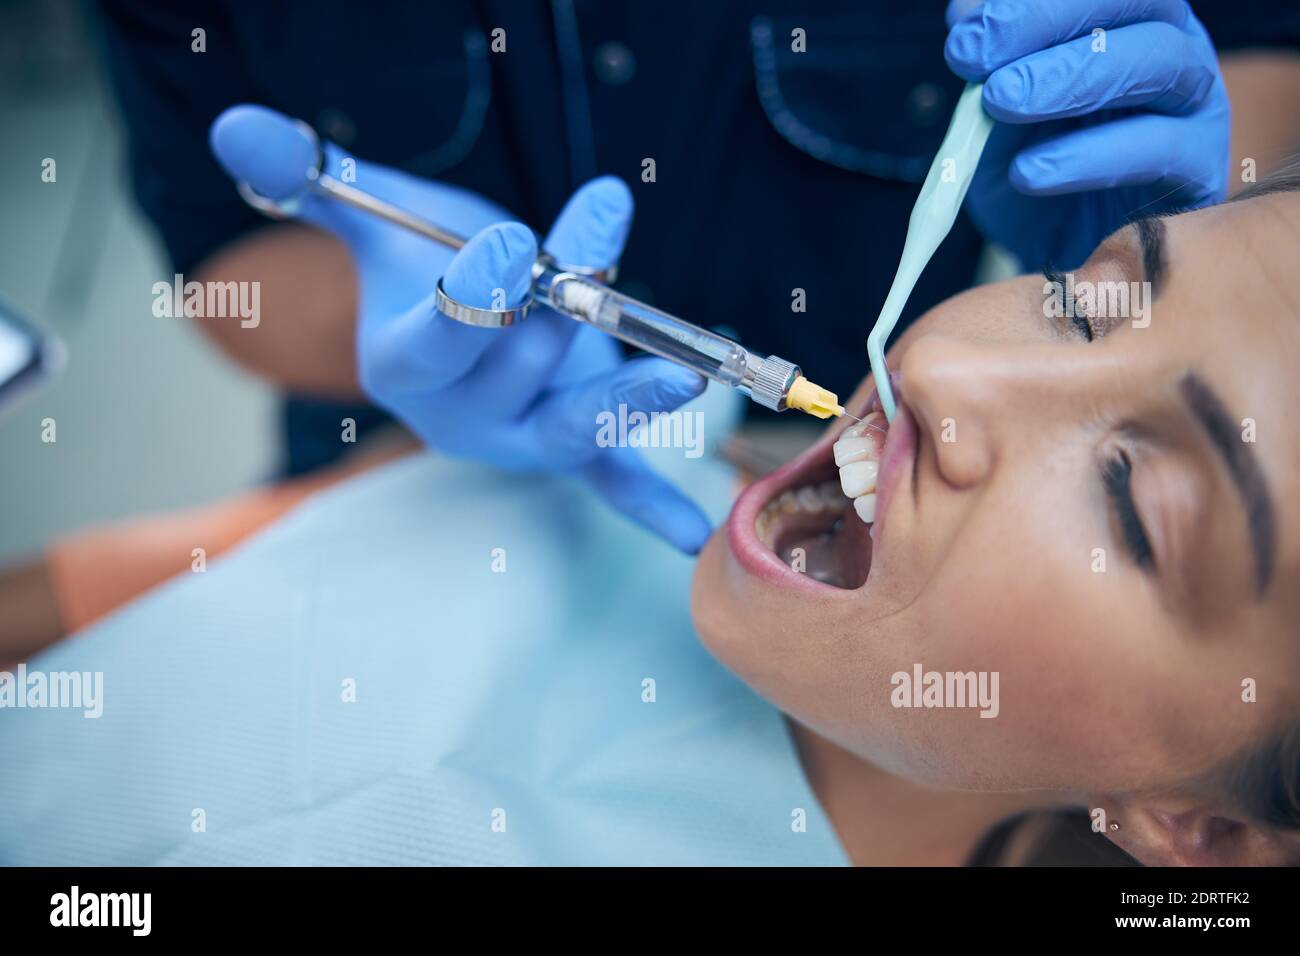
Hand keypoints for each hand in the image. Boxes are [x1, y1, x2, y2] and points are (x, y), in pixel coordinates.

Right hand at [210, 106, 710, 551]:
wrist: (465, 312)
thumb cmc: (424, 258)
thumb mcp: (376, 213)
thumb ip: (313, 178)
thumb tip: (235, 126)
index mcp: (401, 363)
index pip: (434, 341)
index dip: (470, 298)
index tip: (511, 243)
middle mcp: (458, 416)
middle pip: (515, 368)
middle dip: (561, 303)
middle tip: (598, 234)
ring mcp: (519, 437)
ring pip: (571, 425)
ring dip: (627, 399)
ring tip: (680, 375)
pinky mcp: (570, 444)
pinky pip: (609, 479)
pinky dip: (648, 503)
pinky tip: (689, 533)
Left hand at [944, 0, 1228, 267]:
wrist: (1056, 251)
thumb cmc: (1031, 164)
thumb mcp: (994, 115)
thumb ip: (989, 66)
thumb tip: (964, 13)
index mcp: (1128, 19)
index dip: (1032, 3)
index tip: (964, 36)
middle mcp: (1172, 48)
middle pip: (1138, 3)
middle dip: (1047, 26)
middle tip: (978, 65)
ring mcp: (1195, 105)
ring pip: (1160, 64)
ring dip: (1072, 79)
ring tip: (1001, 105)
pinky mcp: (1200, 168)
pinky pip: (1161, 149)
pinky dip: (1088, 157)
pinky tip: (1030, 171)